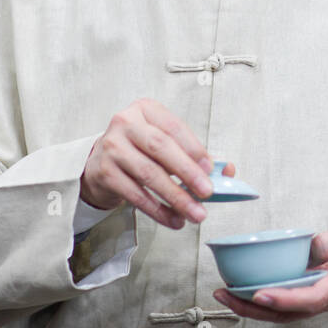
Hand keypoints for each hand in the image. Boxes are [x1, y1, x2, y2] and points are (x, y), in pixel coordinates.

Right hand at [79, 98, 234, 229]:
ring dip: (176, 197)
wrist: (100, 163)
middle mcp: (125, 123)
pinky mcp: (104, 172)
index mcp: (145, 109)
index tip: (211, 168)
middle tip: (207, 192)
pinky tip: (173, 218)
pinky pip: (135, 194)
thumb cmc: (139, 150)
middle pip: (161, 148)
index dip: (194, 148)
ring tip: (195, 213)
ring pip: (149, 174)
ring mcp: (111, 147)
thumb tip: (227, 170)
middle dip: (187, 173)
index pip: (174, 127)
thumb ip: (193, 154)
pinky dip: (158, 210)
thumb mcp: (164, 143)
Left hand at [212, 207, 327, 321]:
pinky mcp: (325, 288)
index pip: (313, 298)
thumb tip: (305, 251)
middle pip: (294, 312)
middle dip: (256, 309)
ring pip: (291, 311)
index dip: (284, 299)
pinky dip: (271, 298)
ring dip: (258, 307)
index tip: (259, 294)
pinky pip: (295, 300)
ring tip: (229, 293)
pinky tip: (251, 288)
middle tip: (227, 295)